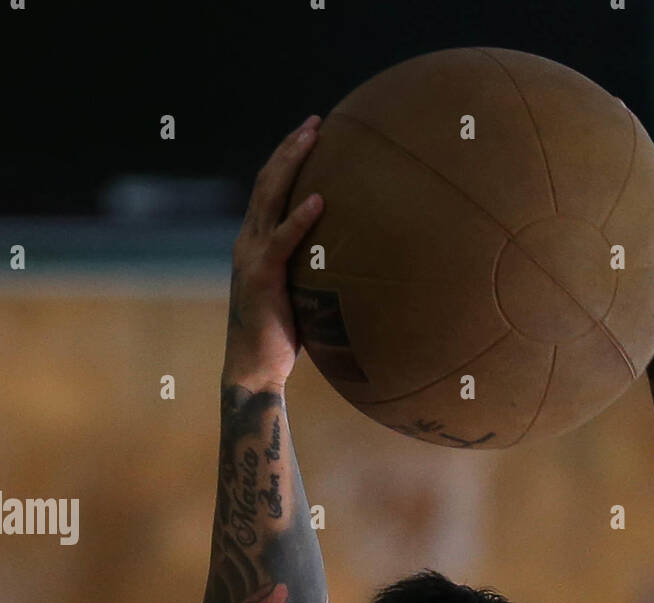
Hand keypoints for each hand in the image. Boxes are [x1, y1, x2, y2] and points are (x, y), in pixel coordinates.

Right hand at [222, 114, 325, 391]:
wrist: (253, 371)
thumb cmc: (279, 341)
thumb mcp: (296, 297)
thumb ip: (310, 274)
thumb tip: (346, 266)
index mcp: (254, 245)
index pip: (269, 192)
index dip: (286, 160)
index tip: (310, 135)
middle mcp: (248, 243)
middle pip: (268, 182)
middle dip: (291, 148)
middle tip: (316, 122)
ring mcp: (252, 257)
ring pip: (270, 198)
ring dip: (292, 164)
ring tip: (314, 137)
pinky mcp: (263, 278)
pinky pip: (283, 241)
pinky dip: (300, 218)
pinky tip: (321, 199)